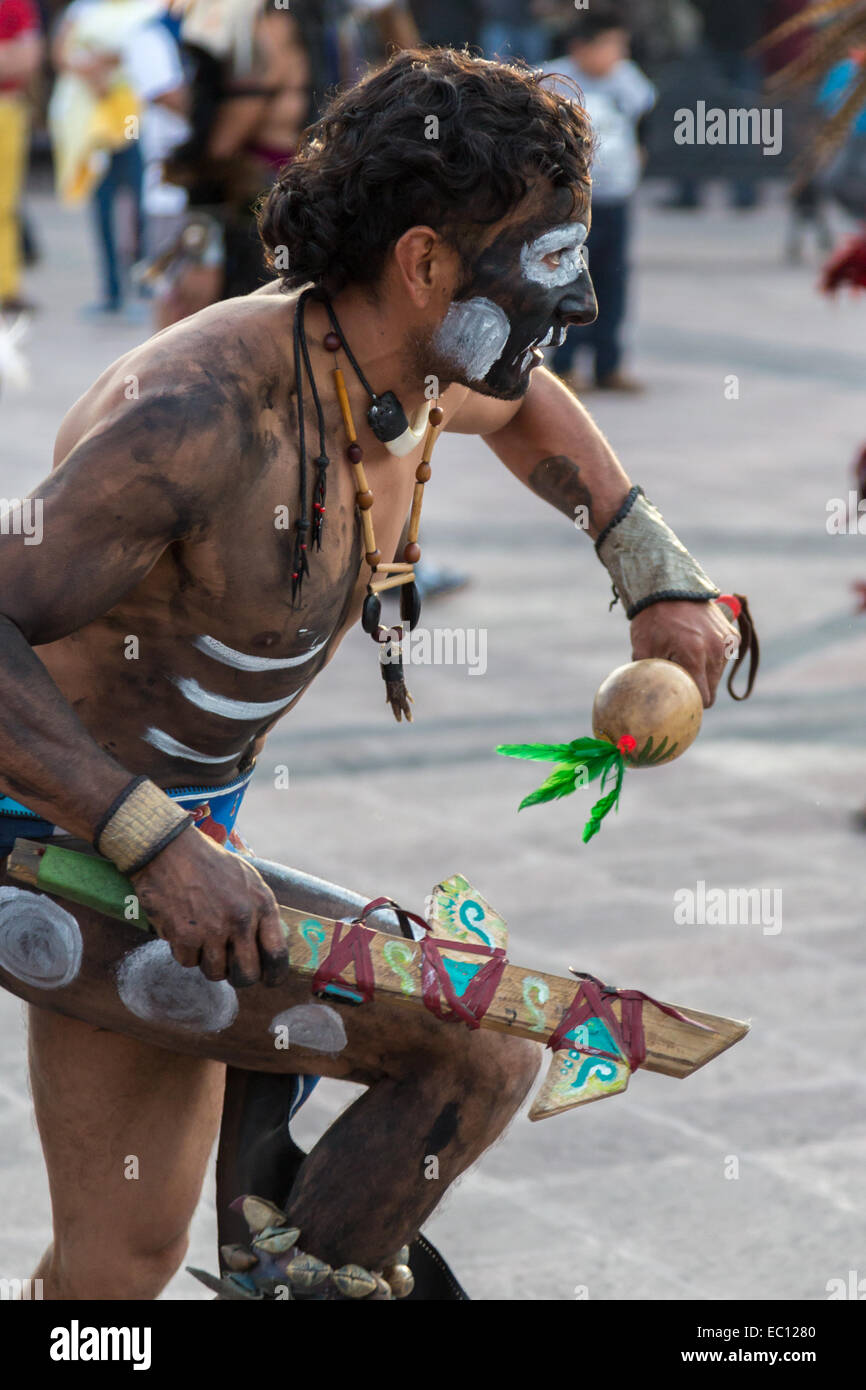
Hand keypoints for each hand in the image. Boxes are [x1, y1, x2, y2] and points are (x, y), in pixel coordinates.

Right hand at [130, 829, 288, 986]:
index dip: (274, 975)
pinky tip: (183, 931)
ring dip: (209, 963)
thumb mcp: (248, 879)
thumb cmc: (209, 862)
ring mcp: (212, 930)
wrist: (169, 849)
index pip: (277, 954)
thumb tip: (268, 945)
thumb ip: (260, 911)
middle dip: (240, 978)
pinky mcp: (184, 936)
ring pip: (215, 973)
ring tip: (204, 942)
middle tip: (232, 970)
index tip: (269, 980)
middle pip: (247, 974)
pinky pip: (188, 963)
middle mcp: (240, 920)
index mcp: (261, 904)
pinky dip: (184, 952)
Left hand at [629, 600, 737, 707]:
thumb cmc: (652, 619)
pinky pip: (724, 659)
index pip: (703, 698)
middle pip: (712, 691)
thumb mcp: (642, 649)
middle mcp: (716, 650)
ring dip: (704, 673)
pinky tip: (696, 646)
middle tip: (679, 678)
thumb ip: (650, 677)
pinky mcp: (732, 636)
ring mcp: (727, 642)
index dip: (690, 702)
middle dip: (696, 689)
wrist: (669, 587)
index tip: (679, 700)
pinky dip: (712, 658)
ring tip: (685, 656)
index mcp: (694, 655)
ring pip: (717, 676)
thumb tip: (646, 700)